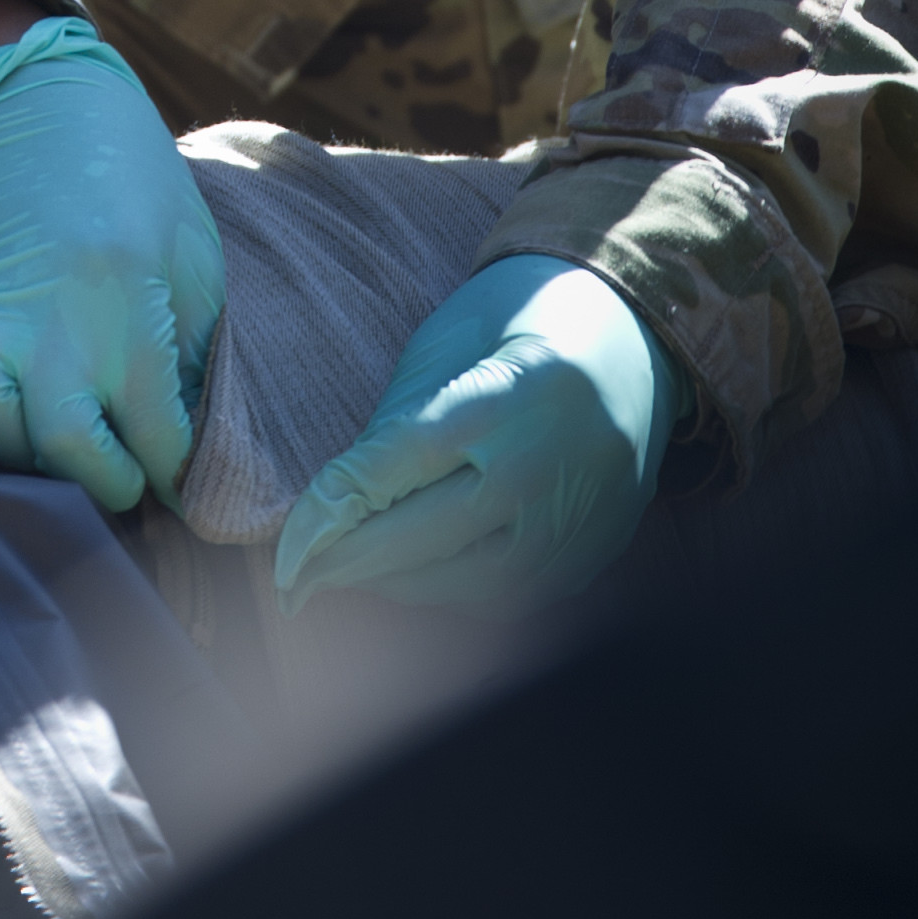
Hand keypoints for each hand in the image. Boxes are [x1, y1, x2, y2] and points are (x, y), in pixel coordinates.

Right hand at [0, 19, 225, 513]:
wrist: (40, 96)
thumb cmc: (135, 181)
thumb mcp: (190, 255)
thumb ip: (186, 347)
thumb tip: (183, 439)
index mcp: (131, 305)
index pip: (158, 437)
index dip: (172, 472)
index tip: (173, 477)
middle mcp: (54, 318)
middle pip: (66, 444)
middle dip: (100, 484)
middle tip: (115, 478)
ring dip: (10, 448)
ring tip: (40, 445)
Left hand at [275, 255, 681, 611]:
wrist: (633, 339)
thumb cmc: (519, 320)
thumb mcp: (446, 341)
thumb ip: (395, 422)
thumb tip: (334, 503)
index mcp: (505, 399)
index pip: (394, 472)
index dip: (329, 517)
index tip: (284, 552)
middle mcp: (544, 471)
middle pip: (426, 539)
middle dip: (349, 564)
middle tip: (294, 579)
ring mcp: (576, 522)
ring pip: (468, 585)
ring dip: (397, 585)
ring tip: (346, 572)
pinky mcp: (593, 556)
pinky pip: (511, 598)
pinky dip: (453, 593)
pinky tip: (412, 575)